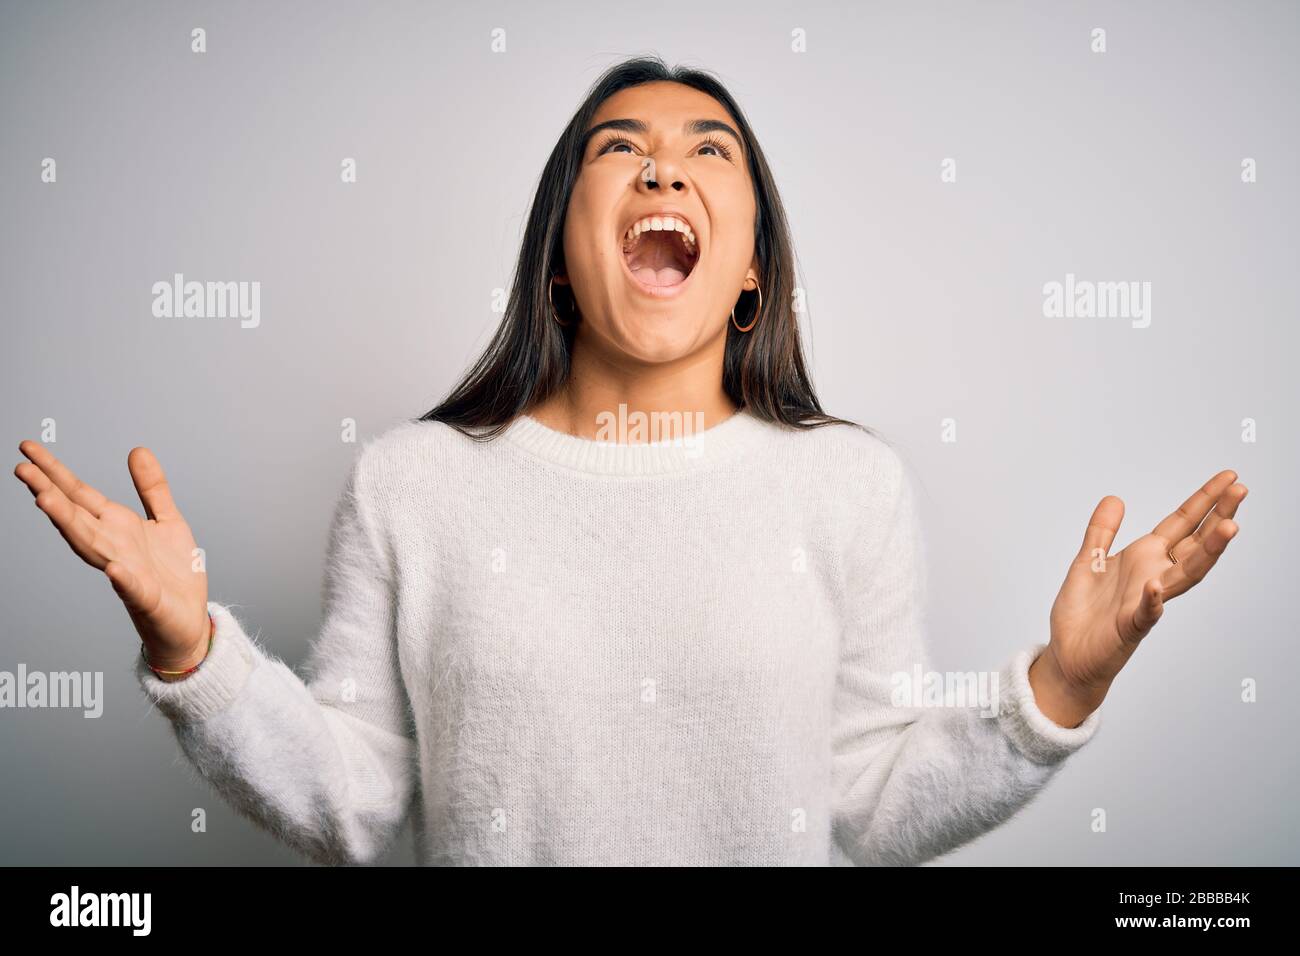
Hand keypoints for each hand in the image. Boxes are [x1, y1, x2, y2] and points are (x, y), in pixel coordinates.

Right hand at [13, 442, 210, 670]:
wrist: (188, 621)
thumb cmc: (173, 574)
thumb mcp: (167, 520)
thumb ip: (151, 488)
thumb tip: (137, 450)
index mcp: (118, 528)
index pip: (80, 496)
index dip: (56, 473)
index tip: (30, 450)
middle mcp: (114, 548)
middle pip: (76, 517)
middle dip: (50, 493)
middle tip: (22, 470)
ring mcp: (126, 574)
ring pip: (92, 548)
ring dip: (70, 525)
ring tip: (46, 500)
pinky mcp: (147, 600)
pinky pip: (133, 589)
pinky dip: (122, 579)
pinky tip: (114, 568)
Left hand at [1032, 470, 1246, 726]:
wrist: (1069, 655)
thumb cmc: (1083, 613)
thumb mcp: (1088, 561)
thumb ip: (1102, 532)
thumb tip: (1115, 498)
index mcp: (1144, 559)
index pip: (1181, 525)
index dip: (1203, 501)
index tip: (1229, 477)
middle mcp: (1153, 577)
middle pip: (1194, 544)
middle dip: (1218, 516)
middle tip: (1241, 489)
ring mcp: (1145, 603)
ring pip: (1184, 576)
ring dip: (1207, 553)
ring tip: (1228, 527)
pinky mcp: (1129, 628)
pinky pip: (1144, 614)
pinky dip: (1152, 601)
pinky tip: (1157, 586)